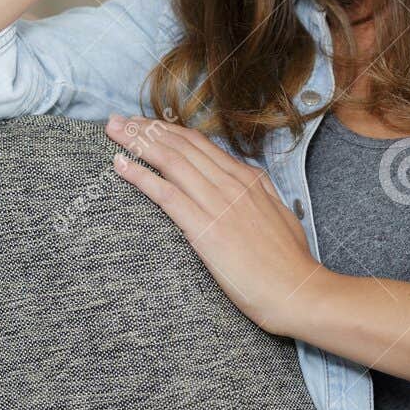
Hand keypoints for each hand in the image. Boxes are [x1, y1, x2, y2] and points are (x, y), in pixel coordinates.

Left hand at [103, 112, 328, 336]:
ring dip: (138, 143)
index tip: (147, 124)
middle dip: (146, 129)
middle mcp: (232, 184)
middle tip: (118, 120)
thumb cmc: (289, 262)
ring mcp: (218, 204)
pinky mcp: (204, 228)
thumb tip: (248, 184)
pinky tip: (120, 165)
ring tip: (113, 131)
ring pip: (171, 162)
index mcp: (250, 180)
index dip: (170, 131)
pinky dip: (140, 176)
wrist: (295, 290)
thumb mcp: (280, 215)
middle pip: (181, 146)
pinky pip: (166, 194)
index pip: (201, 145)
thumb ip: (260, 196)